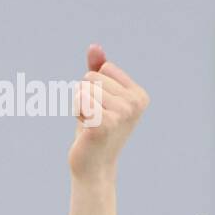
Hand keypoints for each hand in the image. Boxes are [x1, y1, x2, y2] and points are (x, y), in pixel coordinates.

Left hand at [69, 43, 149, 180]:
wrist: (92, 168)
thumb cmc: (95, 131)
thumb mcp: (99, 97)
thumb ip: (98, 70)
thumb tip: (94, 45)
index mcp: (139, 95)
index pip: (105, 69)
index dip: (94, 87)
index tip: (101, 110)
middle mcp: (134, 103)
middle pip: (92, 77)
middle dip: (85, 97)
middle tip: (93, 120)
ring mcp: (121, 114)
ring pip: (83, 89)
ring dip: (79, 107)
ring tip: (89, 125)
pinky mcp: (103, 124)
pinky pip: (79, 101)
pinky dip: (76, 114)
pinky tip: (85, 131)